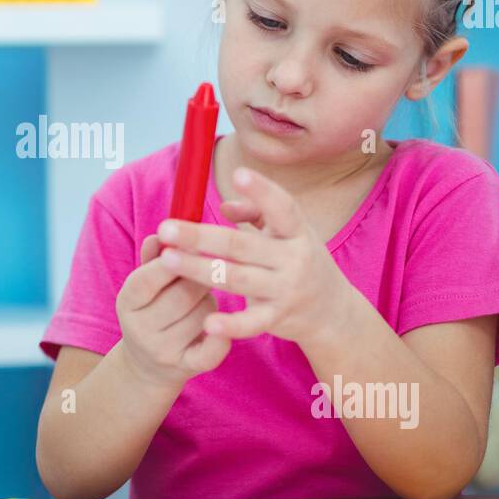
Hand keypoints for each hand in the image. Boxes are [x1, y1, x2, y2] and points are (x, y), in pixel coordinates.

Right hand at [114, 233, 233, 389]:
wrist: (146, 366)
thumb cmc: (151, 311)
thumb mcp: (144, 285)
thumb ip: (153, 258)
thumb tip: (160, 236)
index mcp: (127, 302)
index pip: (149, 276)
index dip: (174, 258)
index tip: (190, 245)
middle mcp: (141, 330)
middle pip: (184, 293)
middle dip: (200, 278)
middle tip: (204, 273)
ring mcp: (163, 351)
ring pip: (204, 314)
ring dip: (210, 302)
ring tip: (202, 301)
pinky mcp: (185, 368)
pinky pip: (211, 351)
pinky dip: (221, 337)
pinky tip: (223, 325)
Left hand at [156, 166, 356, 345]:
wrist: (332, 311)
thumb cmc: (300, 260)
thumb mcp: (287, 233)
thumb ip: (256, 213)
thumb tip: (223, 207)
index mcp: (297, 232)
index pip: (283, 208)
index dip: (263, 191)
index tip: (237, 174)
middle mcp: (294, 259)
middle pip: (241, 246)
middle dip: (200, 236)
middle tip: (166, 228)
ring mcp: (286, 290)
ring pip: (236, 279)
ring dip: (198, 270)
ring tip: (167, 259)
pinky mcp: (278, 318)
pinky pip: (251, 323)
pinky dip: (231, 325)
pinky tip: (207, 322)